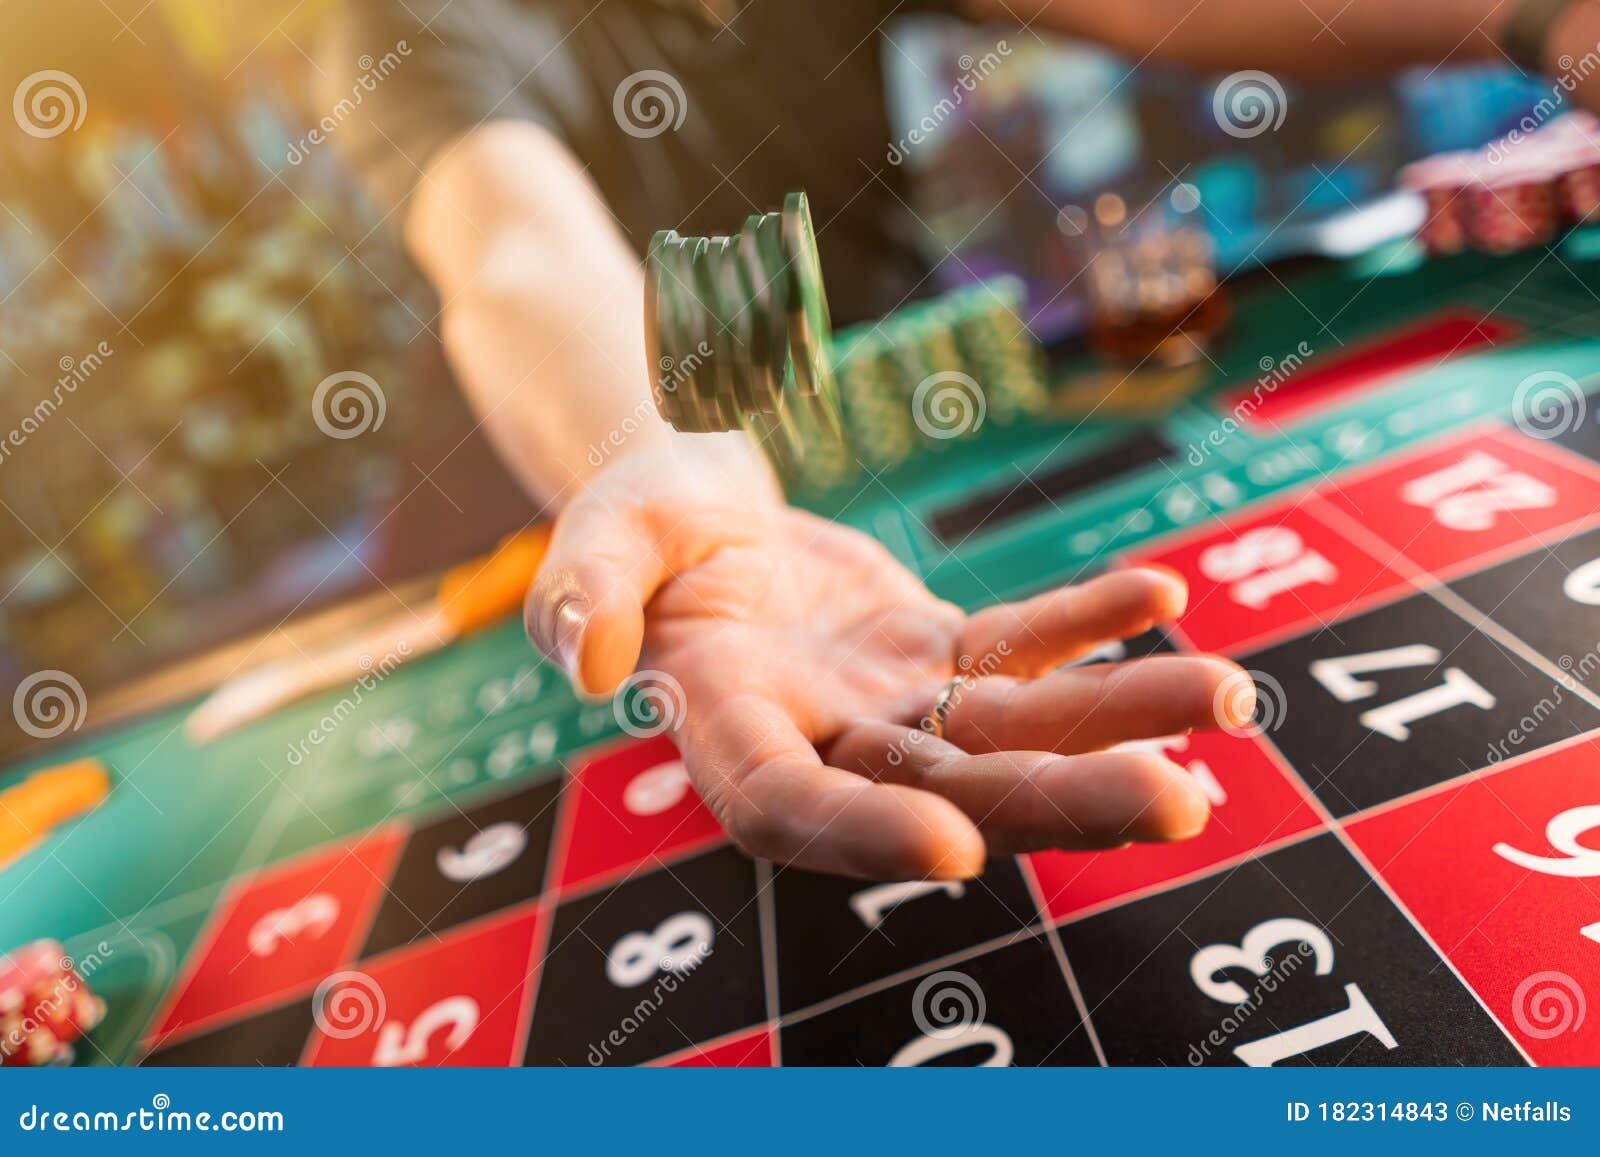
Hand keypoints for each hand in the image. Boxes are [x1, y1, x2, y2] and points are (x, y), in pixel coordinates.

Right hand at [526, 439, 1253, 880]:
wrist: (693, 512)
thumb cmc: (632, 525)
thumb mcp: (595, 538)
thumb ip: (586, 594)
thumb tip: (595, 659)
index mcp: (732, 732)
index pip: (793, 809)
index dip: (865, 835)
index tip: (956, 850)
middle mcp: (828, 741)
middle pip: (947, 788)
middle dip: (1059, 799)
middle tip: (1180, 805)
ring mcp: (894, 704)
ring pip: (1012, 727)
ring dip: (1120, 719)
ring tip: (1235, 701)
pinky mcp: (937, 654)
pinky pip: (1019, 645)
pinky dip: (1086, 624)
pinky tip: (1162, 596)